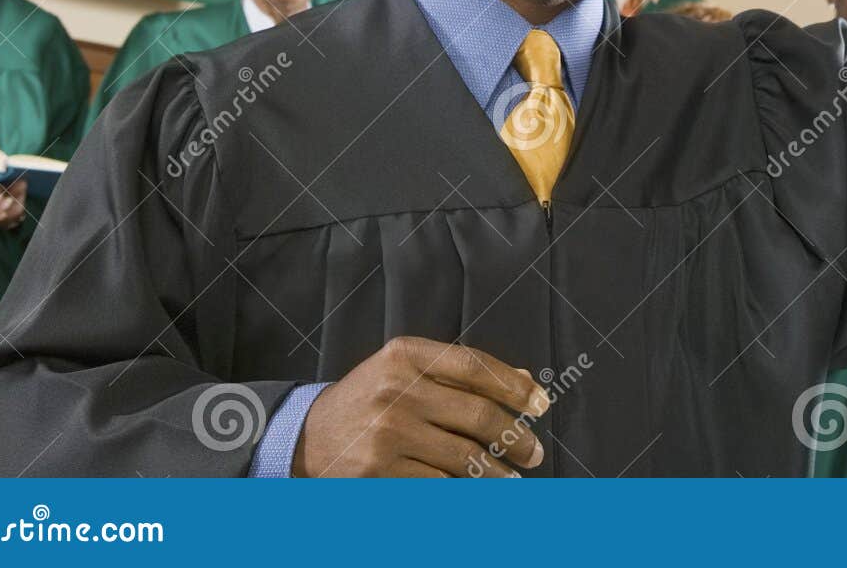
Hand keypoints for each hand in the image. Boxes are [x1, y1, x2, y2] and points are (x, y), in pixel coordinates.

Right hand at [293, 337, 550, 477]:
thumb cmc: (368, 399)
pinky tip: (479, 492)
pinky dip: (465, 491)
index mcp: (406, 354)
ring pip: (464, 456)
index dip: (515, 386)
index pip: (476, 365)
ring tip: (513, 479)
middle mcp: (397, 389)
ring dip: (497, 473)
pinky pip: (439, 485)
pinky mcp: (379, 471)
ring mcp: (387, 432)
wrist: (305, 436)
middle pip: (477, 414)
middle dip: (515, 437)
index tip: (541, 402)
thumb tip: (521, 379)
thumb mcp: (405, 370)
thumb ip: (460, 373)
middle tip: (534, 451)